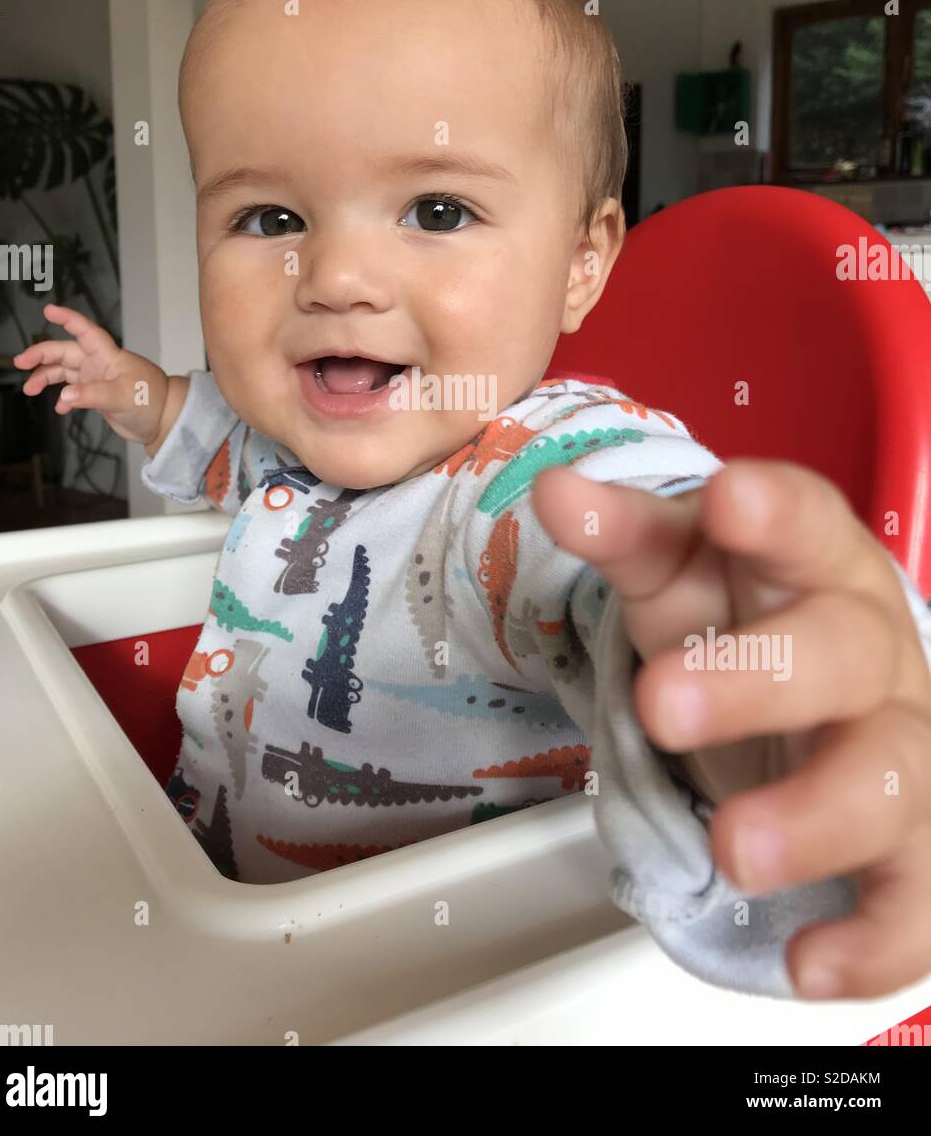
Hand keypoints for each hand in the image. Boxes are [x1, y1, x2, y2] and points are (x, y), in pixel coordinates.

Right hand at [14, 303, 169, 446]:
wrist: (163, 421)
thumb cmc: (151, 401)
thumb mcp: (121, 397)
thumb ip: (92, 395)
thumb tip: (65, 396)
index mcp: (107, 355)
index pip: (85, 331)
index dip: (68, 319)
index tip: (48, 310)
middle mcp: (99, 364)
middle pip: (65, 352)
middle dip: (41, 355)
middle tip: (20, 363)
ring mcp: (97, 379)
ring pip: (64, 372)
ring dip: (46, 378)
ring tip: (29, 389)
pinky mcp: (97, 395)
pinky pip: (73, 392)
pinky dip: (64, 398)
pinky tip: (60, 408)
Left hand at [532, 458, 930, 1000]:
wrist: (801, 704)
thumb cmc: (739, 624)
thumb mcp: (674, 574)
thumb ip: (620, 535)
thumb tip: (554, 489)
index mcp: (816, 565)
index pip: (809, 523)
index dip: (775, 514)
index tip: (726, 502)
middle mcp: (871, 652)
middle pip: (843, 655)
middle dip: (758, 681)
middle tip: (661, 704)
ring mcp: (899, 748)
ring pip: (889, 777)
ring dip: (814, 818)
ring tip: (735, 851)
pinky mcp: (908, 845)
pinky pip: (916, 899)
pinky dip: (873, 938)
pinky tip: (807, 960)